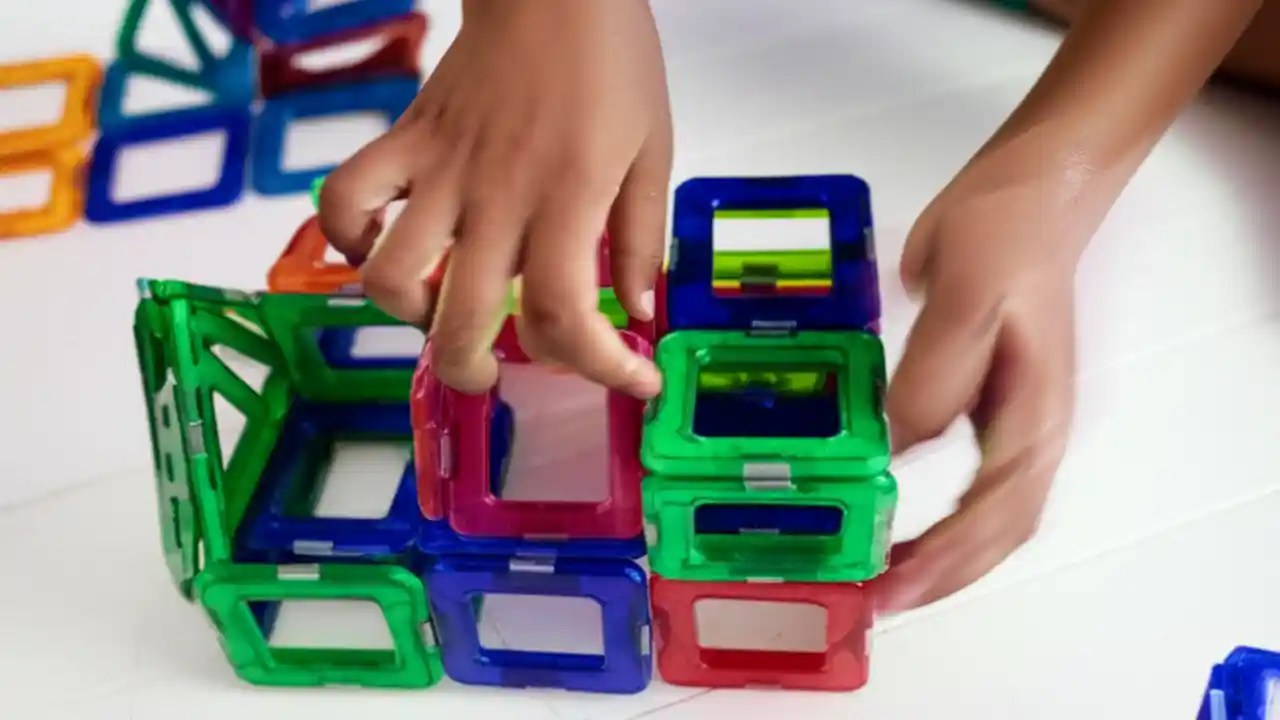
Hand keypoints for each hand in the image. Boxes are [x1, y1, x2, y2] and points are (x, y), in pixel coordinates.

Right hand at [319, 0, 670, 396]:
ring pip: (391, 277)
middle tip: (495, 374)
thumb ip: (641, 238)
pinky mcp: (405, 141)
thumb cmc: (611, 59)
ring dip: (411, 318)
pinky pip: (344, 199)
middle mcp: (498, 198)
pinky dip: (350, 239)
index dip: (598, 369)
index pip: (565, 316)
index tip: (630, 379)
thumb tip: (639, 311)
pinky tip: (382, 248)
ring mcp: (442, 171)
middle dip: (478, 372)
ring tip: (438, 313)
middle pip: (464, 321)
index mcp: (569, 201)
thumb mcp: (654, 151)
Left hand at [870, 131, 1108, 612]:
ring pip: (988, 515)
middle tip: (875, 600)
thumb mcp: (964, 293)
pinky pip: (968, 482)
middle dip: (940, 575)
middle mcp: (1030, 427)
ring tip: (883, 578)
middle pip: (996, 530)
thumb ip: (933, 372)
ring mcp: (1012, 419)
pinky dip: (939, 518)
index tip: (894, 585)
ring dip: (942, 557)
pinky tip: (899, 522)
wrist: (1031, 190)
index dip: (946, 557)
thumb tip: (898, 445)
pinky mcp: (987, 404)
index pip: (995, 509)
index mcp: (1034, 410)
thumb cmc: (1007, 232)